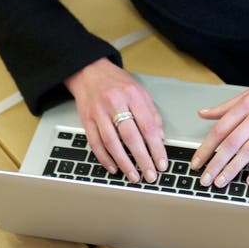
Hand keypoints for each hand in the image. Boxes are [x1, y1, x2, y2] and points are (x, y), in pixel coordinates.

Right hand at [63, 58, 167, 181]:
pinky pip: (95, 143)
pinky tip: (114, 167)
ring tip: (134, 176)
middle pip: (131, 137)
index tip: (162, 163)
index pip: (148, 125)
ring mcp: (99, 112)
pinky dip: (105, 158)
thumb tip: (160, 138)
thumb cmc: (117, 82)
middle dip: (142, 159)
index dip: (156, 147)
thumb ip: (151, 113)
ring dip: (124, 163)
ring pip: (112, 143)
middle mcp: (115, 103)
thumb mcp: (139, 91)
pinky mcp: (86, 120)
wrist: (89, 71)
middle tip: (150, 175)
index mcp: (133, 95)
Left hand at [191, 71, 248, 187]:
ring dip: (233, 169)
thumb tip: (203, 113)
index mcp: (247, 103)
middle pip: (232, 142)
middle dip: (216, 163)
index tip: (196, 162)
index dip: (206, 147)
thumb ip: (226, 106)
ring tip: (221, 181)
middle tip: (205, 179)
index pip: (220, 128)